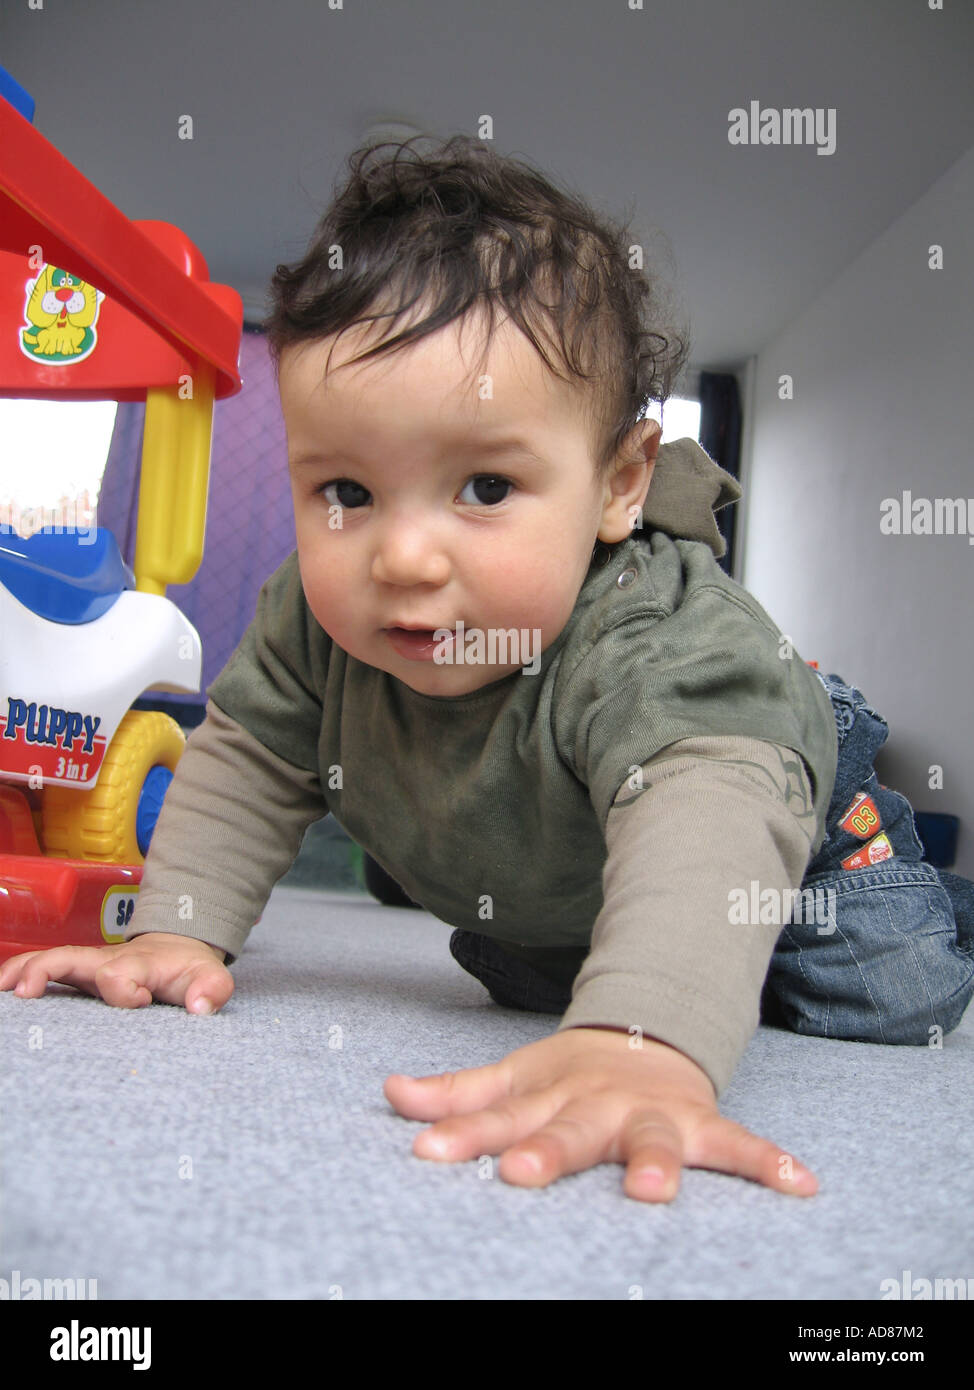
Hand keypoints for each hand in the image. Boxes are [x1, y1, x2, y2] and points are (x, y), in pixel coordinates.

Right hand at [0, 934, 232, 1014]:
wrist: (178, 949)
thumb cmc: (188, 969)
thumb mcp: (211, 977)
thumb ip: (211, 990)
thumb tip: (200, 1008)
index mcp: (138, 964)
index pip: (119, 974)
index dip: (124, 990)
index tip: (142, 1001)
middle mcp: (106, 961)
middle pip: (71, 957)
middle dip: (47, 970)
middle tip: (25, 993)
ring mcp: (87, 967)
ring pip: (51, 960)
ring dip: (24, 972)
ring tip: (3, 991)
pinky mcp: (77, 976)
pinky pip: (44, 968)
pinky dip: (20, 975)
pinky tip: (3, 991)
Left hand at [384, 1026, 817, 1201]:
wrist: (648, 1036)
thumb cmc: (569, 1075)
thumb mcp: (513, 1075)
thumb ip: (457, 1092)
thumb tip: (388, 1092)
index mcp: (549, 1094)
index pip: (499, 1117)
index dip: (462, 1134)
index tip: (428, 1151)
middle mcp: (598, 1103)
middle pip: (570, 1130)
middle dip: (548, 1151)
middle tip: (520, 1175)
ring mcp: (652, 1113)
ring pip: (652, 1138)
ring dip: (655, 1162)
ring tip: (653, 1192)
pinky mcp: (701, 1124)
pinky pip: (739, 1144)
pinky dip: (770, 1162)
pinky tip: (801, 1185)